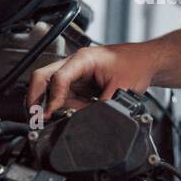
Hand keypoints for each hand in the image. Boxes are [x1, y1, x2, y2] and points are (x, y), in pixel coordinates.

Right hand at [25, 43, 159, 118]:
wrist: (146, 62)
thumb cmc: (136, 65)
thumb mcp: (120, 89)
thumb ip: (100, 107)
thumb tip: (85, 121)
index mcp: (83, 59)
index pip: (58, 78)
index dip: (52, 99)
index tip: (49, 115)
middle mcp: (74, 63)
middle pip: (42, 78)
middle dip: (35, 98)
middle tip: (35, 118)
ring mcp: (75, 73)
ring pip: (51, 88)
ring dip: (55, 105)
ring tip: (74, 113)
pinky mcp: (79, 82)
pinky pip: (64, 95)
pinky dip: (65, 106)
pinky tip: (77, 111)